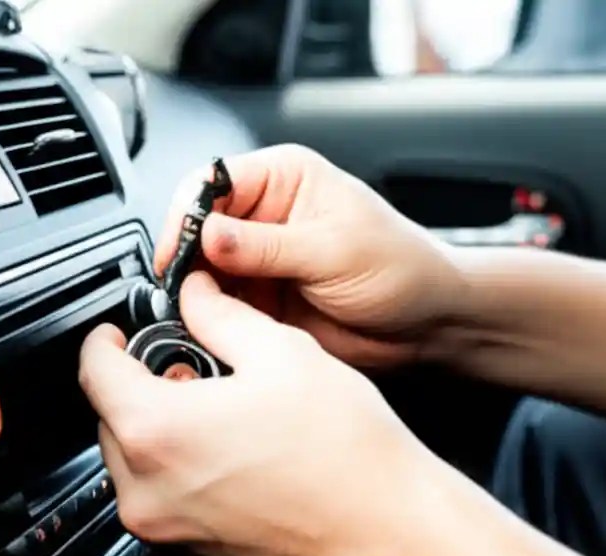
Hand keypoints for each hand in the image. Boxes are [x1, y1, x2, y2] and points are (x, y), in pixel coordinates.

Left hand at [78, 272, 458, 555]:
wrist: (391, 535)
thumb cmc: (347, 456)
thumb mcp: (281, 352)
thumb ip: (219, 315)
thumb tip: (194, 296)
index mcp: (156, 431)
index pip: (93, 370)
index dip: (108, 339)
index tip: (121, 332)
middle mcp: (146, 491)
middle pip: (111, 417)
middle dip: (143, 386)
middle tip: (195, 367)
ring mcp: (166, 531)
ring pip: (135, 461)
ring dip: (161, 430)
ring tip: (225, 414)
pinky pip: (163, 499)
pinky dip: (182, 472)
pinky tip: (236, 454)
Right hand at [155, 144, 464, 367]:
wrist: (427, 322)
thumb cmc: (401, 268)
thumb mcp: (333, 250)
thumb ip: (267, 247)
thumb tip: (209, 235)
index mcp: (284, 178)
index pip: (212, 182)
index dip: (187, 215)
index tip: (178, 251)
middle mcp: (264, 214)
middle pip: (197, 226)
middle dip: (186, 256)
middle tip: (183, 287)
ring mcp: (257, 259)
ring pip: (200, 270)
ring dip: (195, 291)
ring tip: (200, 311)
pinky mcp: (257, 299)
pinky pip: (215, 305)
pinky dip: (208, 318)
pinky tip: (214, 326)